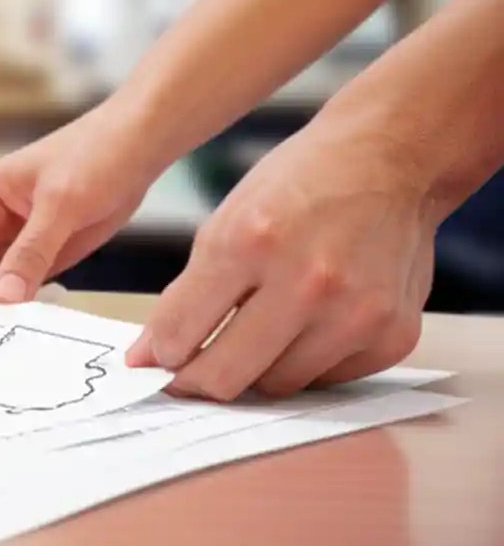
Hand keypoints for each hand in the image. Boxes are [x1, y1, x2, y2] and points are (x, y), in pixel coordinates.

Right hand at [0, 103, 161, 302]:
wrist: (140, 146)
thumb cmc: (96, 152)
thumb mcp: (60, 203)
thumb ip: (30, 252)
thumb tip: (2, 298)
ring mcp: (18, 241)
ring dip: (2, 308)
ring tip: (18, 329)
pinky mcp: (45, 255)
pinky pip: (24, 288)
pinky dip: (26, 306)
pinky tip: (38, 320)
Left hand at [126, 117, 433, 399]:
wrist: (390, 159)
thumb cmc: (301, 184)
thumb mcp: (227, 220)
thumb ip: (188, 291)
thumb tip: (152, 354)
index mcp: (251, 241)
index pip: (180, 330)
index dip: (159, 354)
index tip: (155, 361)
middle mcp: (307, 282)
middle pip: (226, 375)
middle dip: (196, 381)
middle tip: (187, 376)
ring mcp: (356, 314)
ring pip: (276, 386)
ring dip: (255, 371)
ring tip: (255, 339)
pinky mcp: (393, 336)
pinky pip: (326, 381)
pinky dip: (306, 364)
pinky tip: (306, 329)